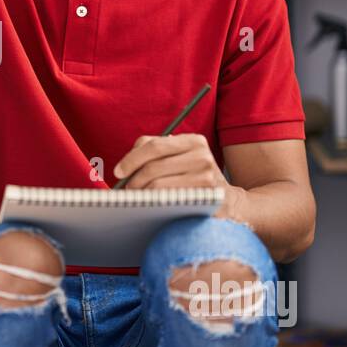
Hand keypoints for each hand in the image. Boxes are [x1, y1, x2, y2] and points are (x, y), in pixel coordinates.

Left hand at [112, 134, 229, 194]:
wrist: (229, 201)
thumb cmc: (193, 177)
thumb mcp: (178, 157)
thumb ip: (152, 150)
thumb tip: (125, 163)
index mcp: (194, 140)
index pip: (154, 146)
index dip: (131, 159)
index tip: (118, 172)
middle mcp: (202, 155)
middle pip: (153, 167)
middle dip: (133, 180)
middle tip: (127, 190)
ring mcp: (206, 177)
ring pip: (158, 186)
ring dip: (141, 194)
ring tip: (137, 199)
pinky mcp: (205, 198)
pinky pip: (169, 201)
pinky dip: (154, 203)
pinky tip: (151, 205)